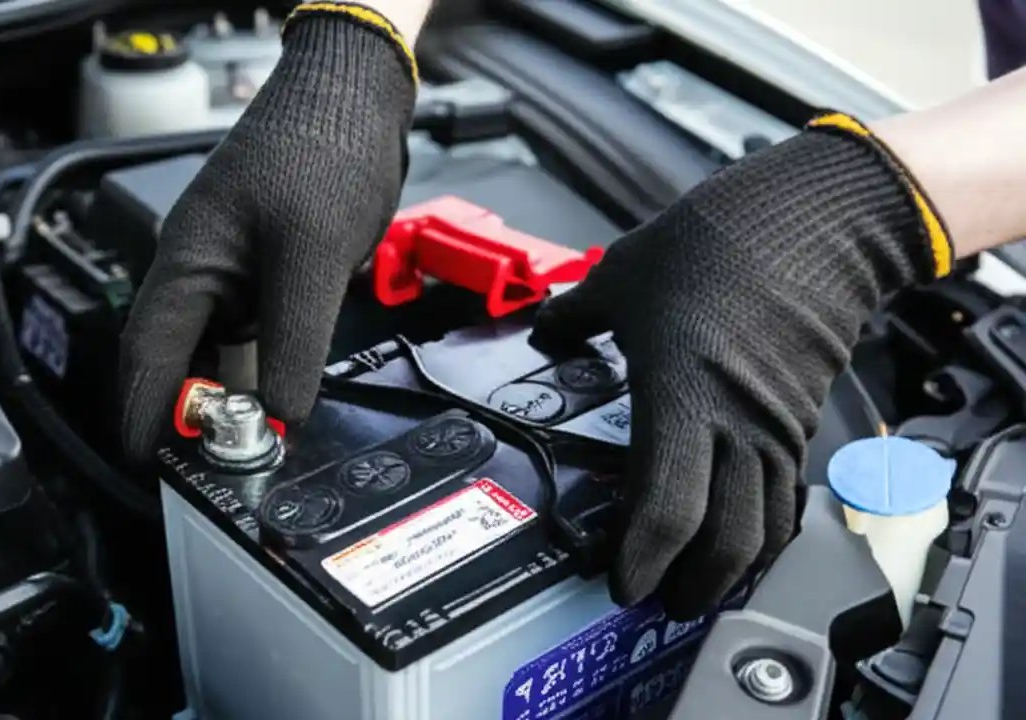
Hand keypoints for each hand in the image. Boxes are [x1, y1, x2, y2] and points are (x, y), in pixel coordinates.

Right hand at [118, 5, 416, 464]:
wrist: (353, 96)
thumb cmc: (321, 150)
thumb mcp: (310, 257)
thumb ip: (294, 342)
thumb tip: (282, 414)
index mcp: (187, 262)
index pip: (146, 356)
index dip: (144, 416)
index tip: (147, 467)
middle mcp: (199, 269)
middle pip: (174, 359)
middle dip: (187, 415)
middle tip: (210, 468)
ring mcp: (231, 268)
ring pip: (215, 350)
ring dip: (226, 394)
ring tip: (246, 444)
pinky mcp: (264, 267)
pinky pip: (249, 332)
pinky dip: (259, 367)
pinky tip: (277, 392)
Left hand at [533, 119, 951, 618]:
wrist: (810, 217)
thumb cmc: (716, 241)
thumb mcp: (621, 274)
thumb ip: (576, 314)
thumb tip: (546, 330)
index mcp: (681, 394)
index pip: (666, 508)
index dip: (643, 559)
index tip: (622, 582)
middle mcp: (736, 423)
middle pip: (727, 540)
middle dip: (695, 587)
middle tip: (662, 603)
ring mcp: (777, 425)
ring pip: (767, 526)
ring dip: (734, 567)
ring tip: (702, 584)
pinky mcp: (803, 417)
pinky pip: (787, 493)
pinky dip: (765, 526)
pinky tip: (744, 531)